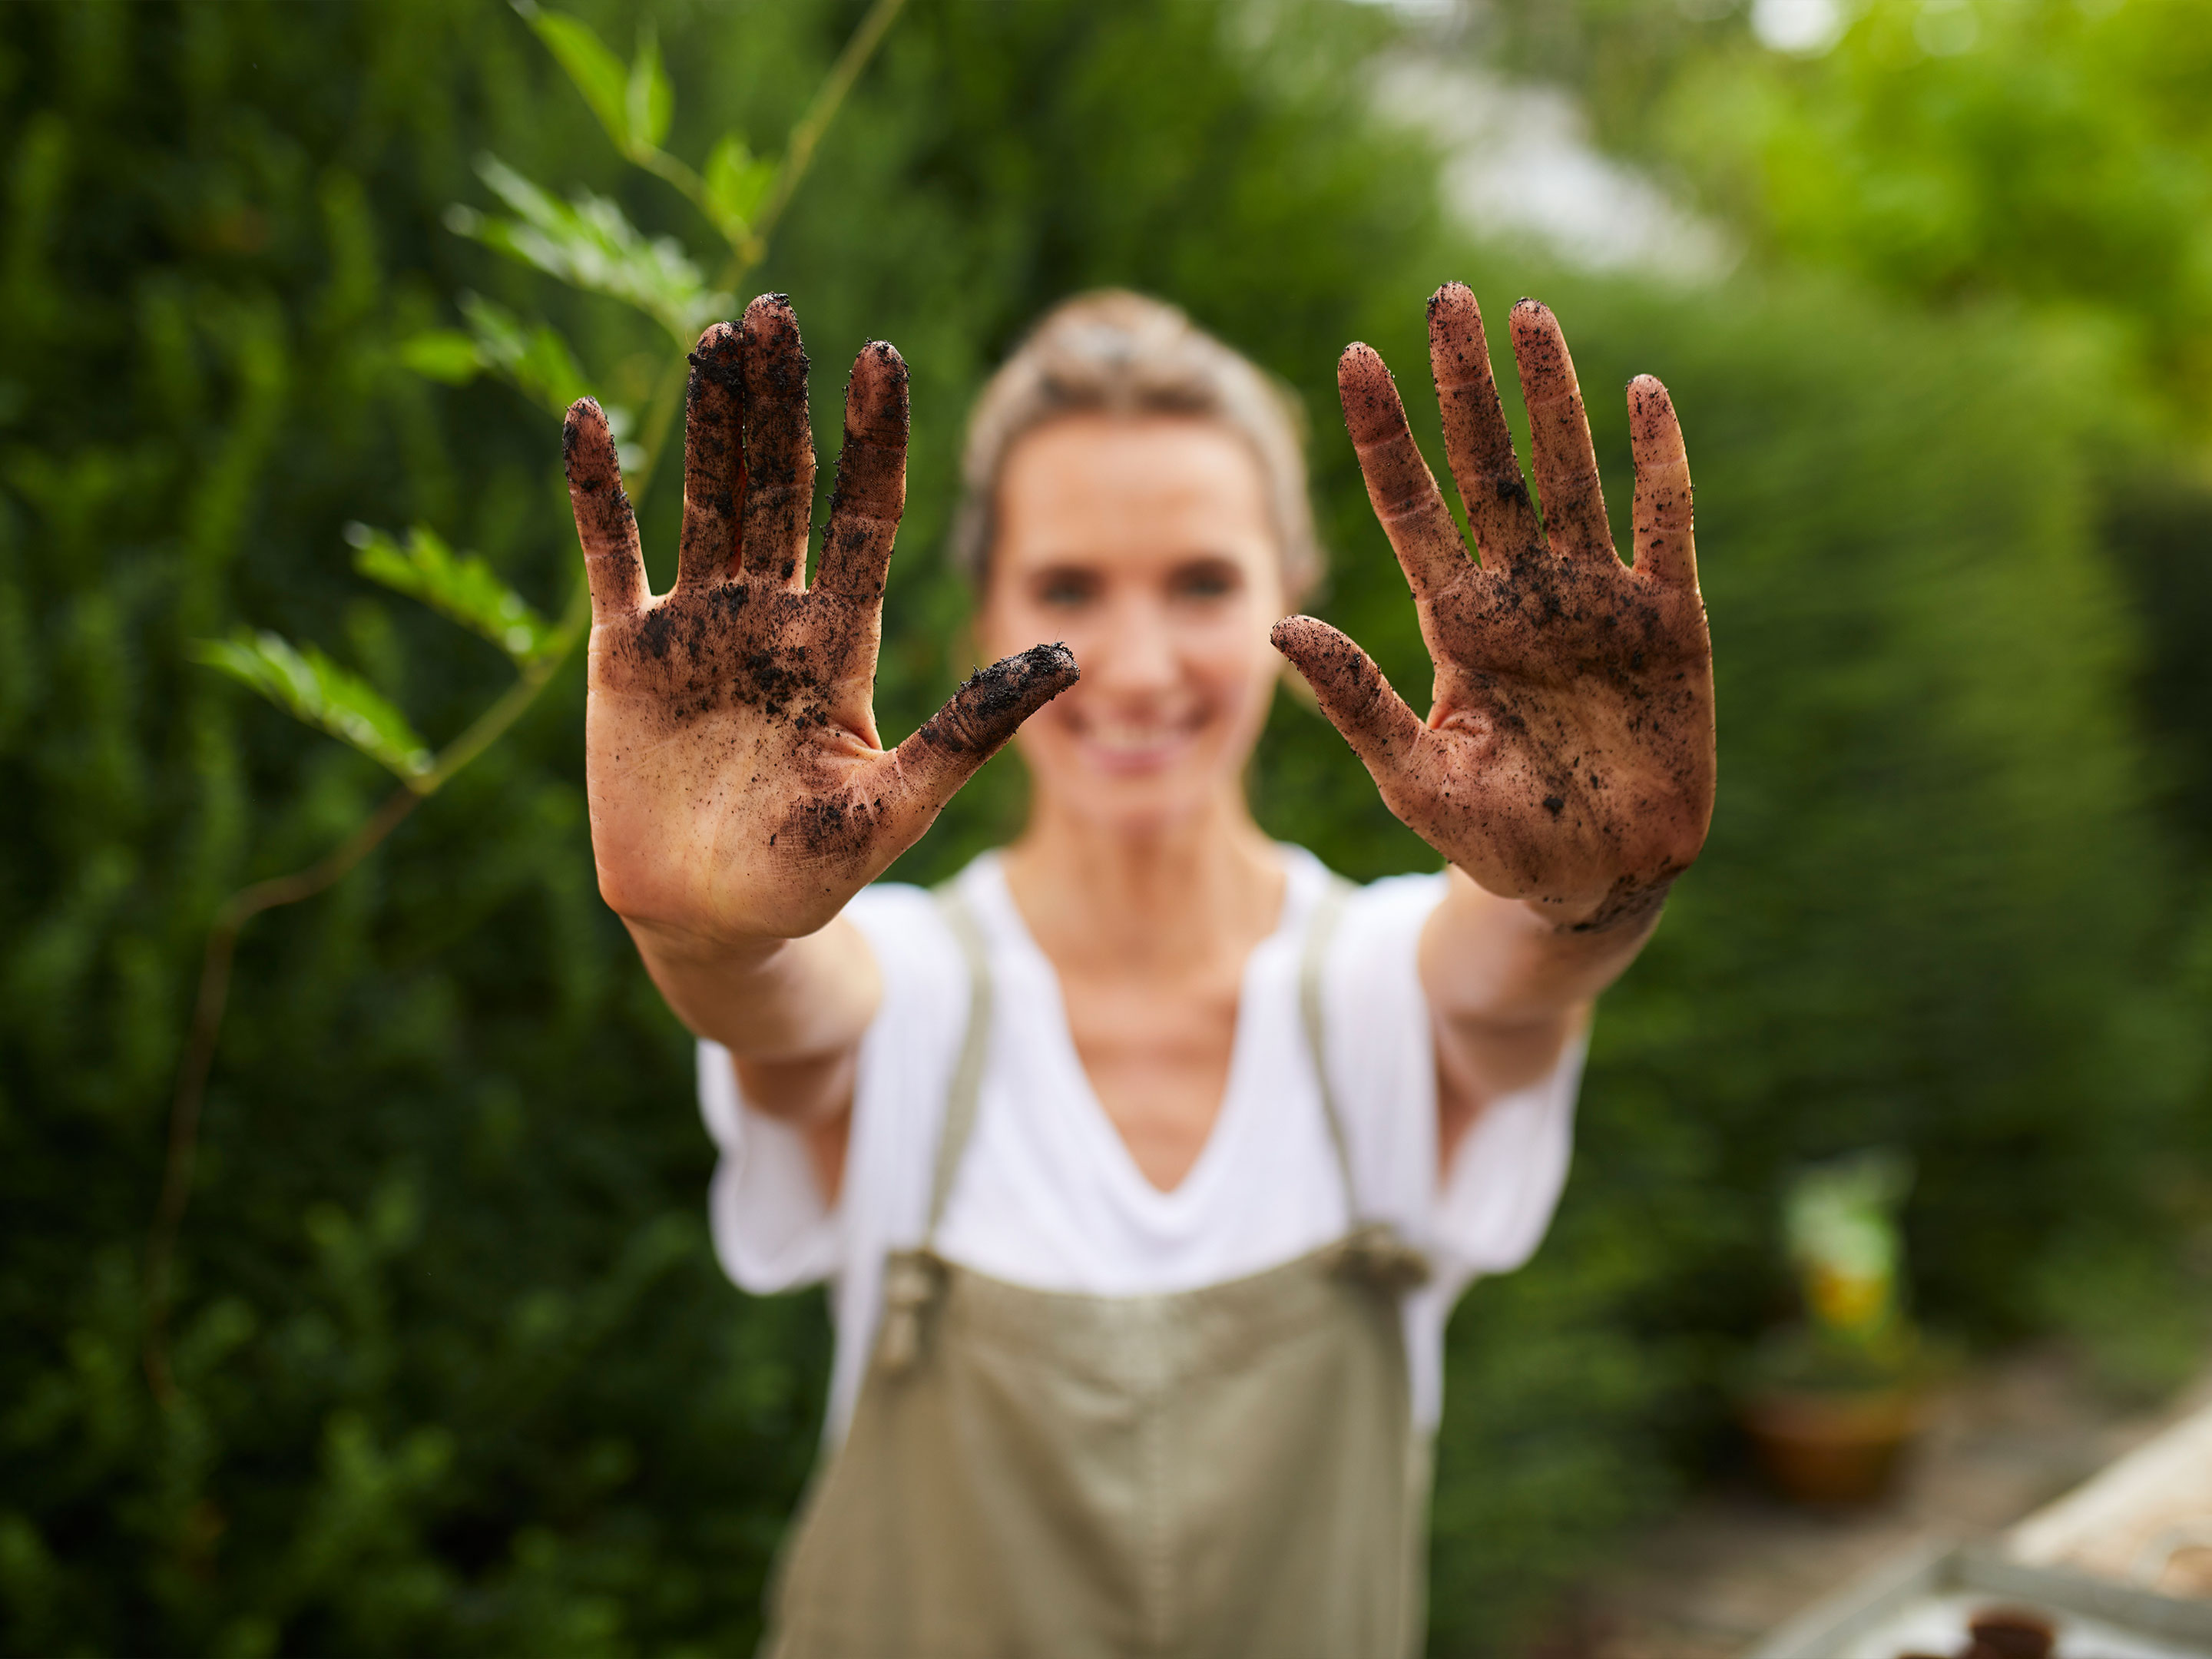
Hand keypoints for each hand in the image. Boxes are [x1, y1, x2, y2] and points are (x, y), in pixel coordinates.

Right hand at [567, 294, 1077, 945]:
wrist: (713, 923)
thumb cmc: (814, 875)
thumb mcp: (898, 803)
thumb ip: (969, 730)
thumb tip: (1071, 657)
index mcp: (840, 642)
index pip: (863, 520)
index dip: (872, 442)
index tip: (882, 361)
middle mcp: (773, 616)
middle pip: (782, 487)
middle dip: (781, 403)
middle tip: (778, 313)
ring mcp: (698, 626)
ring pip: (706, 499)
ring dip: (707, 422)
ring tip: (716, 338)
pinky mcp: (625, 651)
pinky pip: (610, 555)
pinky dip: (596, 494)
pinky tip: (586, 421)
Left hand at [1274, 284, 1714, 930]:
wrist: (1597, 881)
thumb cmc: (1497, 838)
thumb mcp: (1414, 777)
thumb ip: (1356, 703)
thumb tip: (1279, 623)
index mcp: (1457, 621)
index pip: (1411, 506)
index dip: (1385, 435)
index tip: (1355, 358)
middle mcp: (1523, 591)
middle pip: (1488, 465)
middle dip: (1465, 385)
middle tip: (1445, 297)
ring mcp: (1597, 598)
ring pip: (1570, 472)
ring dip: (1551, 395)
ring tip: (1525, 314)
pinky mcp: (1670, 620)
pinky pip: (1665, 523)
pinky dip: (1658, 460)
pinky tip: (1641, 393)